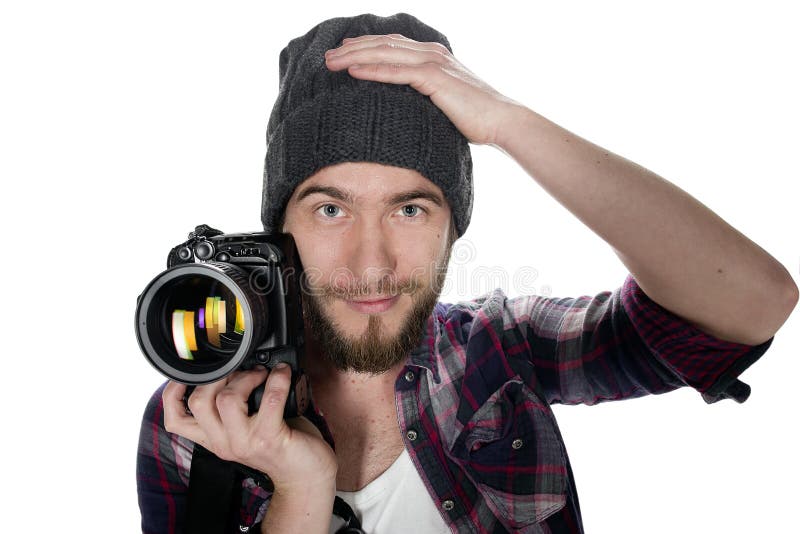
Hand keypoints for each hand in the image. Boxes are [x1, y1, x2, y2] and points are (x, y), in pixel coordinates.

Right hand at [162, 365, 336, 493]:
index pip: (175, 420)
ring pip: (227, 400)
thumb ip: (231, 407)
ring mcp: (245, 443)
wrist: (304, 476)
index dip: (171, 394)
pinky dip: (278, 380)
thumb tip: (234, 367)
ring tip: (262, 374)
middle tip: (241, 370)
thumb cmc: (278, 445)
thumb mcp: (245, 429)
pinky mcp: (270, 439)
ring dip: (246, 377)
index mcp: (213, 439)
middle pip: (198, 402)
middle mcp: (223, 443)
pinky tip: (283, 374)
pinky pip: (269, 399)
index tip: (187, 374)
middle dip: (218, 376)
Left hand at [325, 33, 522, 145]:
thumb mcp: (446, 99)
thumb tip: (409, 104)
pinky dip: (373, 70)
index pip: (392, 44)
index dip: (365, 44)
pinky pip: (397, 72)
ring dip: (355, 56)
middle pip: (383, 45)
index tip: (344, 49)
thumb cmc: (476, 116)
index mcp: (433, 55)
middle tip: (328, 56)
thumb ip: (427, 93)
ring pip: (385, 54)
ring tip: (332, 62)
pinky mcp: (434, 78)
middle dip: (353, 48)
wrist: (501, 120)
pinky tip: (353, 72)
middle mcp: (431, 53)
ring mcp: (433, 63)